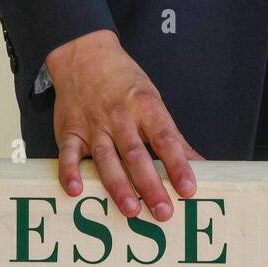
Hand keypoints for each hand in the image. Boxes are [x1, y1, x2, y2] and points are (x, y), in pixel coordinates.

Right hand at [45, 29, 204, 218]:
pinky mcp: (70, 131)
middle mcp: (120, 117)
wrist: (85, 55)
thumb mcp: (152, 100)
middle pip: (136, 154)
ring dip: (118, 185)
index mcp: (145, 107)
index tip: (188, 188)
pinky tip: (76, 190)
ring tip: (130, 210)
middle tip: (164, 211)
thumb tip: (198, 162)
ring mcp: (94, 125)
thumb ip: (172, 135)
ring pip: (106, 158)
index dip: (178, 164)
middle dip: (150, 185)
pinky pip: (69, 154)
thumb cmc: (124, 82)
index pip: (166, 139)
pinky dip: (70, 172)